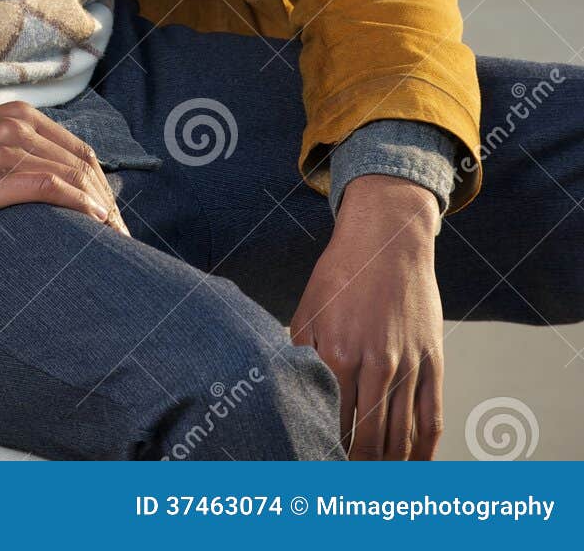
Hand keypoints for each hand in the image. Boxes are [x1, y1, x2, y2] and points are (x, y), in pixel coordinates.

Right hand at [0, 100, 131, 235]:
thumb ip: (12, 147)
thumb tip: (43, 179)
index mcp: (17, 115)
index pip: (77, 150)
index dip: (101, 184)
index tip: (111, 214)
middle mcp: (17, 125)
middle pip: (82, 163)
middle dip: (108, 201)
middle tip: (120, 235)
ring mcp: (6, 147)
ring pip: (72, 175)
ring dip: (100, 209)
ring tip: (113, 239)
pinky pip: (50, 186)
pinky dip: (79, 204)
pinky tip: (93, 223)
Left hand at [289, 174, 442, 460]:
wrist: (387, 238)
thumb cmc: (342, 272)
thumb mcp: (309, 310)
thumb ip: (300, 355)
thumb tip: (290, 394)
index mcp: (337, 352)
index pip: (332, 422)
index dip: (327, 451)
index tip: (319, 469)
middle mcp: (375, 363)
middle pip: (368, 439)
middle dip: (356, 470)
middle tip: (346, 486)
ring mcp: (409, 364)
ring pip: (401, 436)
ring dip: (388, 468)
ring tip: (375, 485)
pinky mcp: (433, 360)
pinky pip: (431, 417)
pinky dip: (423, 450)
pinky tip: (412, 467)